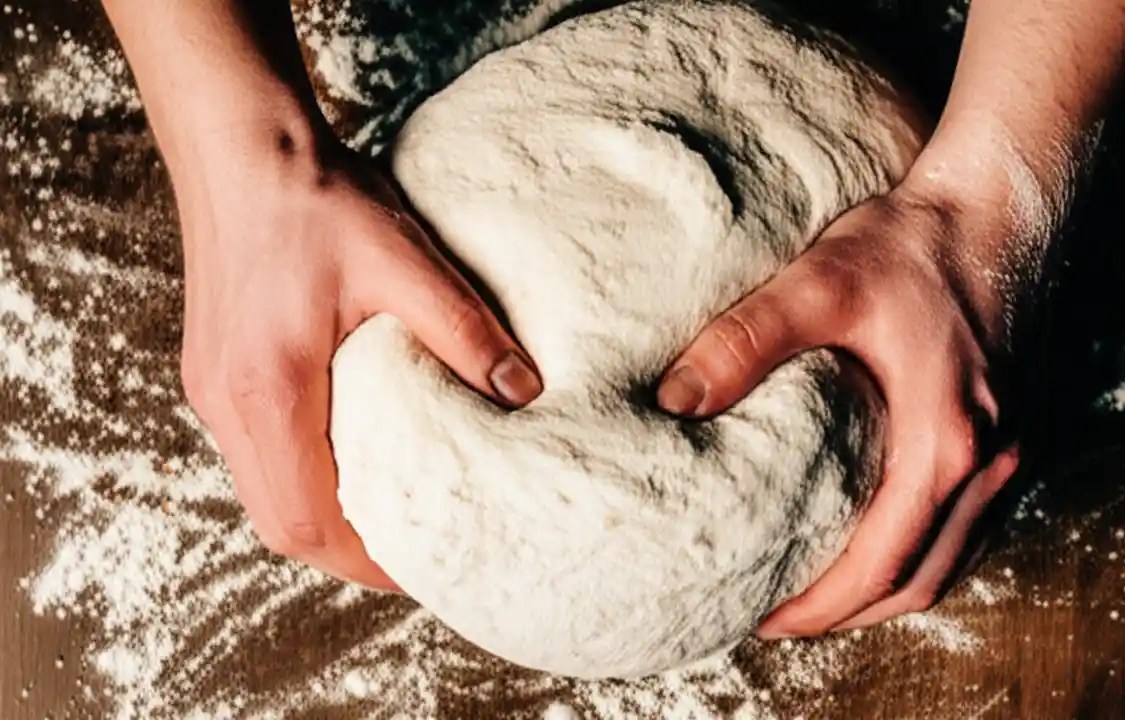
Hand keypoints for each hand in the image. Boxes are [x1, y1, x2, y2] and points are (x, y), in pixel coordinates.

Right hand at [178, 135, 542, 589]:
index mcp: (270, 389)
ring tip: (392, 516)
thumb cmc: (317, 200)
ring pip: (263, 494)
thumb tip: (524, 394)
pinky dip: (302, 478)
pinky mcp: (214, 370)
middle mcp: (227, 402)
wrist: (242, 145)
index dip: (367, 563)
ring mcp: (212, 389)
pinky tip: (349, 458)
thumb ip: (466, 333)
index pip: (308, 521)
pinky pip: (255, 455)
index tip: (426, 570)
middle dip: (349, 554)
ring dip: (323, 518)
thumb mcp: (404, 261)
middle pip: (281, 524)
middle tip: (417, 553)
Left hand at [657, 184, 1021, 636]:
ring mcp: (1011, 449)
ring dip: (886, 586)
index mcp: (948, 440)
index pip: (884, 564)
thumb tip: (676, 400)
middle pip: (923, 579)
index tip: (763, 619)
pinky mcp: (1012, 431)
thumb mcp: (819, 281)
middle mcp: (991, 460)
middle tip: (779, 617)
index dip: (821, 607)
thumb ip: (746, 339)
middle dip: (849, 613)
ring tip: (819, 591)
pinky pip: (967, 522)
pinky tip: (874, 536)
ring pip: (951, 557)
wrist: (998, 201)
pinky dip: (918, 549)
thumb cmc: (913, 241)